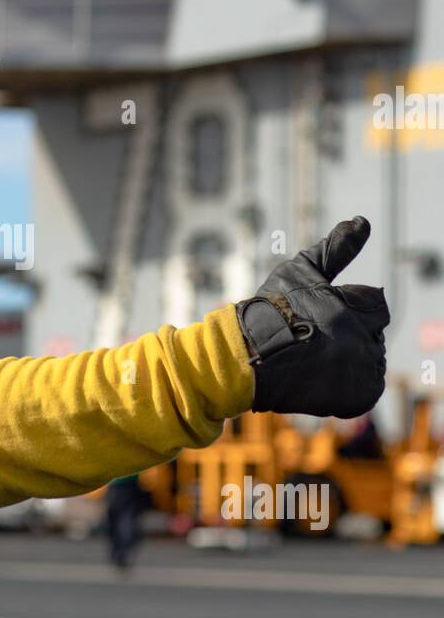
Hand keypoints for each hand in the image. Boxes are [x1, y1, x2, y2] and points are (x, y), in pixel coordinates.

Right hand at [235, 216, 388, 417]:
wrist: (245, 359)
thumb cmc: (269, 311)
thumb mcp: (300, 272)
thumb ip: (337, 247)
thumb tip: (362, 220)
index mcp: (351, 310)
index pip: (374, 303)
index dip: (346, 306)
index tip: (316, 316)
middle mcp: (359, 342)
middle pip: (373, 332)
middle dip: (350, 332)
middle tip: (315, 337)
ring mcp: (359, 371)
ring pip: (371, 359)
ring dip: (351, 358)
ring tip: (315, 358)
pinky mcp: (358, 397)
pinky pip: (368, 388)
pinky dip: (351, 385)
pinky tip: (324, 377)